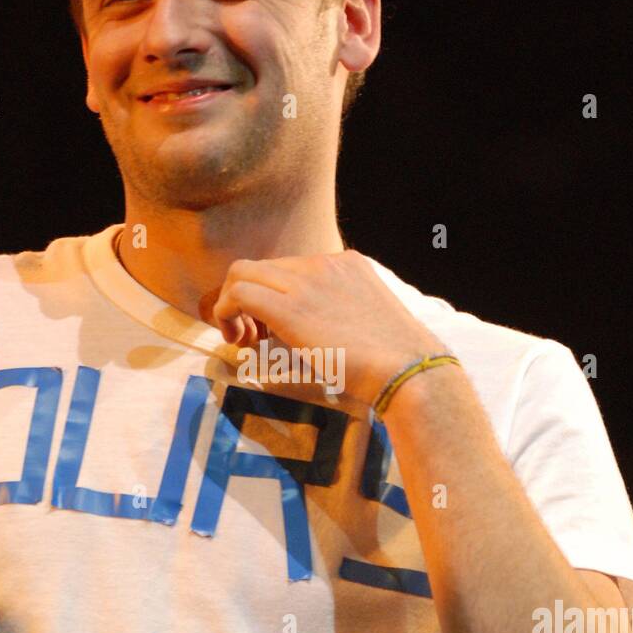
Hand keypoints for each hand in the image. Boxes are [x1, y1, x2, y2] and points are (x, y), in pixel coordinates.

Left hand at [197, 249, 451, 405]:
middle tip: (250, 336)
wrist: (406, 369)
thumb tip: (310, 332)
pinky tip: (235, 338)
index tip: (268, 328)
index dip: (271, 295)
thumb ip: (337, 314)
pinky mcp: (290, 306)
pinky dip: (226, 312)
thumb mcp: (365, 322)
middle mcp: (323, 263)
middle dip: (247, 298)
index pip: (289, 268)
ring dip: (232, 304)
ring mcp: (306, 280)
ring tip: (241, 339)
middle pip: (262, 267)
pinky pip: (239, 292)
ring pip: (243, 272)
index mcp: (345, 264)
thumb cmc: (394, 361)